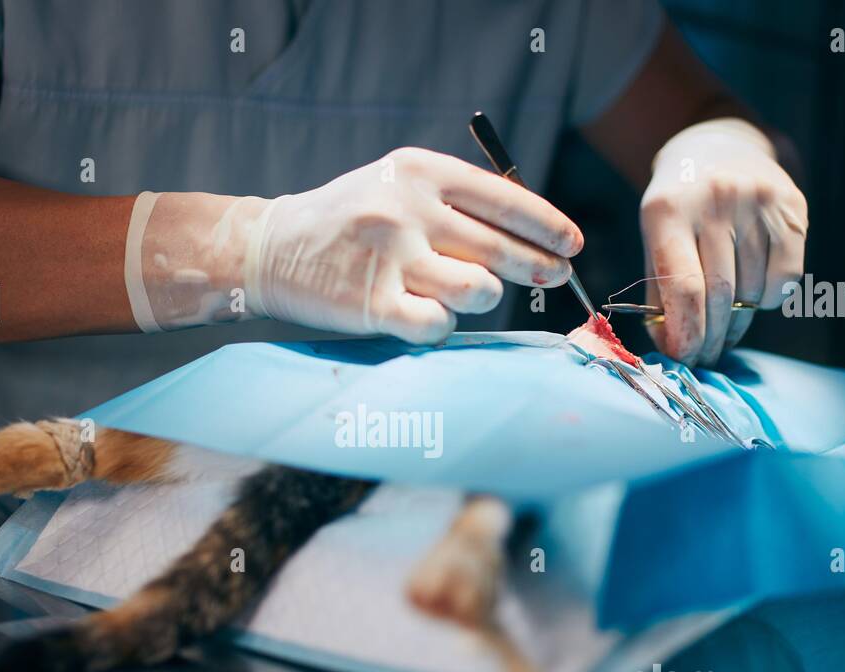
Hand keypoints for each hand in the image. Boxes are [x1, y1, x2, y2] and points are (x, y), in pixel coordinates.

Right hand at [242, 147, 582, 342]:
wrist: (272, 247)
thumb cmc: (349, 220)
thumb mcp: (398, 186)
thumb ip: (455, 203)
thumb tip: (531, 237)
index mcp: (418, 171)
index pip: (503, 199)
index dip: (547, 225)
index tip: (571, 243)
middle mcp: (406, 209)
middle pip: (499, 247)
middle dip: (539, 267)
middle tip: (556, 276)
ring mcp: (389, 258)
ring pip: (476, 289)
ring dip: (482, 297)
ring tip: (466, 292)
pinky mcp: (372, 304)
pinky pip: (438, 325)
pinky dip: (442, 326)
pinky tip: (429, 316)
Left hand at [640, 119, 807, 364]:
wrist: (718, 148)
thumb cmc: (680, 209)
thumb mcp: (655, 240)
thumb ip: (660, 295)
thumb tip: (672, 350)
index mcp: (669, 211)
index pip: (683, 286)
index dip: (686, 333)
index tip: (685, 359)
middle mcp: (715, 201)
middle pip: (720, 294)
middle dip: (711, 338)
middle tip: (705, 358)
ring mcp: (757, 202)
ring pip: (752, 292)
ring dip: (737, 324)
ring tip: (724, 331)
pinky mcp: (792, 208)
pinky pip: (785, 279)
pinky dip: (768, 300)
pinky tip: (752, 295)